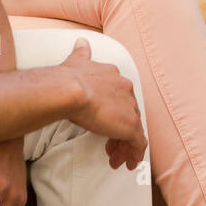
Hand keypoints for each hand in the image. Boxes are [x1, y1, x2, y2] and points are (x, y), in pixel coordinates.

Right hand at [61, 38, 147, 170]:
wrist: (69, 90)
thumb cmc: (68, 78)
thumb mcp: (77, 61)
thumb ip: (81, 53)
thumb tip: (81, 42)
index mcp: (114, 76)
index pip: (120, 97)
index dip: (113, 112)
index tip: (104, 123)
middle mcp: (126, 90)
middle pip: (129, 114)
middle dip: (120, 131)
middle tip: (110, 147)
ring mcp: (130, 109)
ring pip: (134, 131)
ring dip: (125, 146)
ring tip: (116, 159)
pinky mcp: (130, 126)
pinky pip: (138, 144)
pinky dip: (134, 154)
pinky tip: (126, 163)